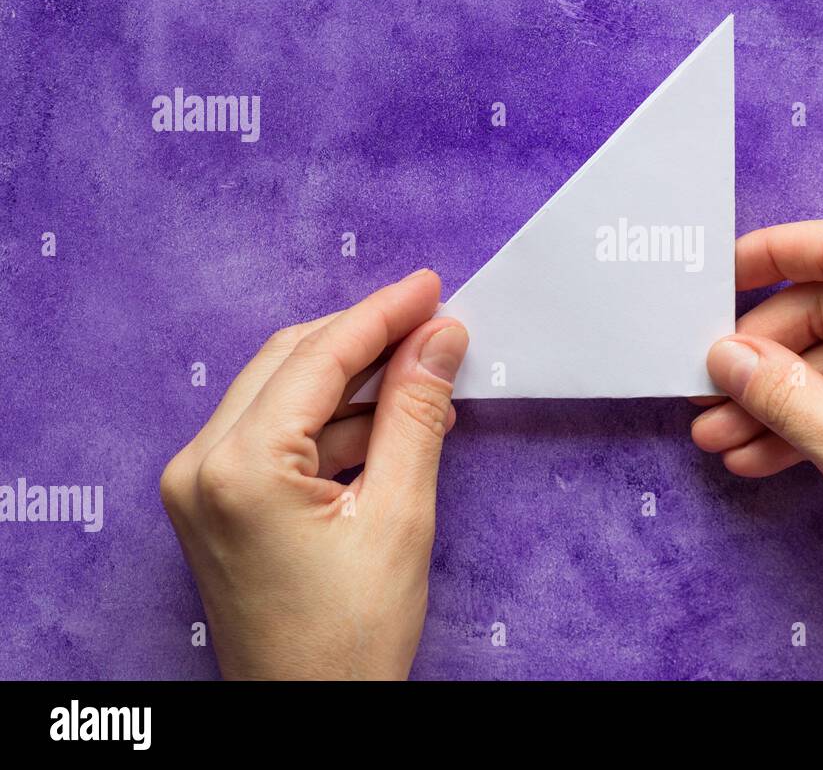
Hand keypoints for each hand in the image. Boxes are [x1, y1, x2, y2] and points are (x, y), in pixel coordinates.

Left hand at [160, 270, 466, 679]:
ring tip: (422, 374)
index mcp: (238, 468)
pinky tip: (384, 421)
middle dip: (363, 337)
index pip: (317, 358)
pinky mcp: (212, 504)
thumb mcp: (399, 517)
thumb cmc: (350, 639)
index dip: (382, 315)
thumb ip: (416, 416)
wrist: (309, 718)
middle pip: (289, 362)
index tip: (432, 288)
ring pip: (279, 393)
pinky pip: (271, 433)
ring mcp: (197, 486)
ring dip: (348, 378)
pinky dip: (328, 421)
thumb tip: (440, 339)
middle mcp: (199, 466)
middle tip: (431, 320)